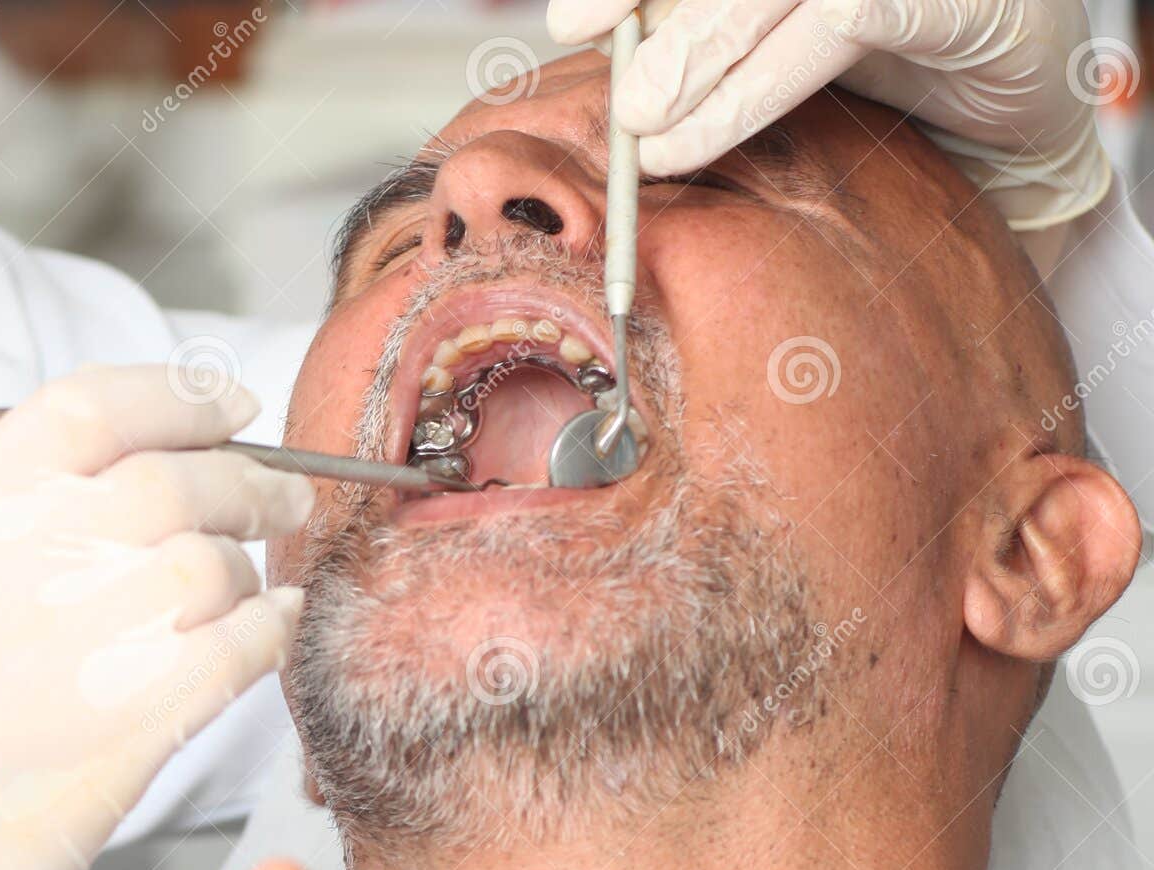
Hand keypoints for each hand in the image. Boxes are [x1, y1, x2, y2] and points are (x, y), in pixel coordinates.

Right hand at [0, 365, 310, 869]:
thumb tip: (112, 482)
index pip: (80, 408)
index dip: (174, 394)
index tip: (228, 403)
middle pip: (167, 478)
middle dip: (247, 476)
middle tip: (284, 493)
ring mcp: (62, 650)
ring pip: (209, 562)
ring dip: (256, 567)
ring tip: (265, 581)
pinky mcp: (122, 734)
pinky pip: (236, 650)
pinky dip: (270, 632)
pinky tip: (273, 633)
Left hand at [548, 0, 1111, 227]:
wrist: (1017, 126)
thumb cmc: (898, 75)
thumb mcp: (786, 43)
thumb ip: (716, 29)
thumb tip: (616, 56)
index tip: (572, 21)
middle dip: (657, 10)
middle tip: (602, 72)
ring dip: (697, 51)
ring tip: (644, 122)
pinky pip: (836, 21)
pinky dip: (752, 84)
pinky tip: (695, 137)